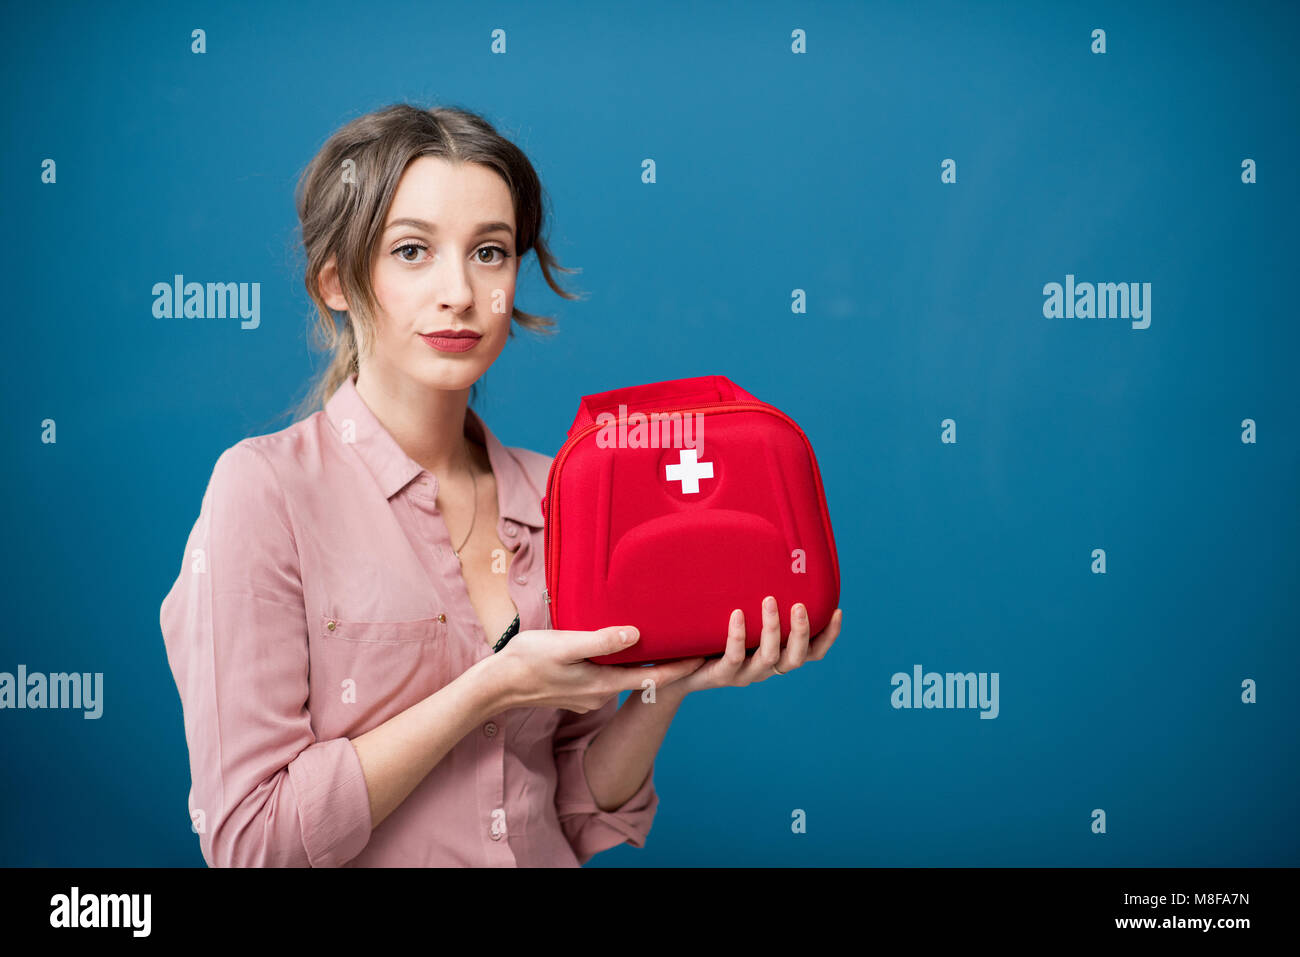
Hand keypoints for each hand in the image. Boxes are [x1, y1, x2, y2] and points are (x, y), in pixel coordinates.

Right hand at [490, 625, 703, 712]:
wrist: (496, 686)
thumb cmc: (527, 661)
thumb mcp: (565, 645)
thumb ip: (601, 641)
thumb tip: (636, 634)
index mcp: (603, 684)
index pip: (652, 678)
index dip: (680, 668)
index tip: (703, 656)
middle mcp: (600, 695)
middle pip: (641, 678)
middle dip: (663, 663)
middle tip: (685, 641)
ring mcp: (587, 697)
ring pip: (620, 678)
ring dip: (637, 663)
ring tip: (654, 640)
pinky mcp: (575, 693)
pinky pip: (603, 678)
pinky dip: (614, 665)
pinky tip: (614, 650)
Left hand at [667, 596, 842, 696]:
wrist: (676, 668)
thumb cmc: (710, 634)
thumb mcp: (737, 615)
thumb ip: (754, 596)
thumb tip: (768, 552)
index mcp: (776, 655)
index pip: (812, 652)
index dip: (828, 635)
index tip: (836, 610)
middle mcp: (765, 668)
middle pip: (796, 658)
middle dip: (801, 631)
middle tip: (798, 604)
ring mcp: (744, 674)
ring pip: (769, 658)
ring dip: (773, 629)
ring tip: (768, 600)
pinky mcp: (720, 675)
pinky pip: (735, 657)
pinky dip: (739, 635)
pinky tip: (737, 614)